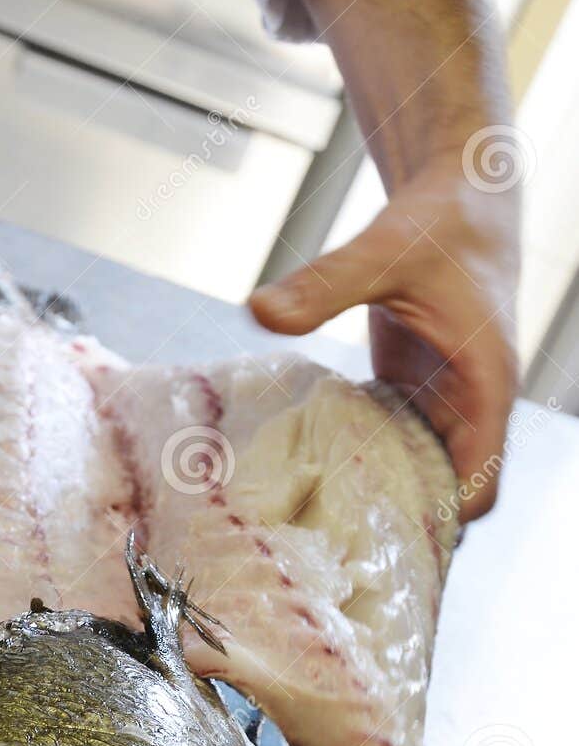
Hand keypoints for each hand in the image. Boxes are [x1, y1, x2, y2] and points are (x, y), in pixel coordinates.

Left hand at [250, 160, 518, 519]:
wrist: (458, 192)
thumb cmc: (437, 220)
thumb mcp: (380, 251)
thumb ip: (323, 284)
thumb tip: (259, 310)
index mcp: (485, 387)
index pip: (478, 483)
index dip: (439, 520)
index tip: (378, 542)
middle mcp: (472, 405)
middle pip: (450, 496)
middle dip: (402, 527)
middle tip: (330, 553)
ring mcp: (446, 403)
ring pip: (425, 477)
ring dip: (381, 502)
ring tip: (317, 531)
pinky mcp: (417, 394)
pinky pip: (399, 448)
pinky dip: (367, 468)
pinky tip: (314, 482)